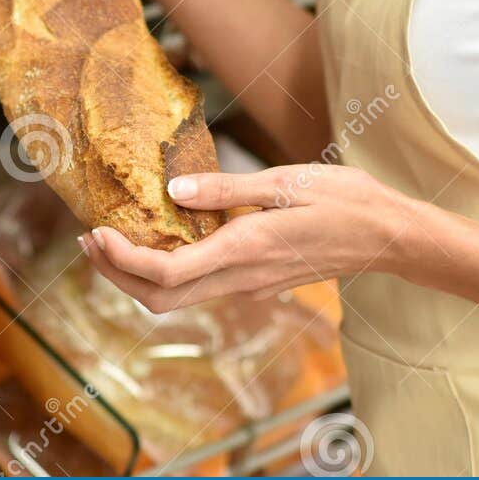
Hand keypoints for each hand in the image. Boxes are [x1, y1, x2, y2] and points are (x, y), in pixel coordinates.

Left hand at [78, 164, 415, 310]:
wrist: (388, 236)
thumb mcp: (287, 180)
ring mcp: (250, 285)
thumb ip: (228, 188)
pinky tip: (166, 238)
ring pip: (178, 298)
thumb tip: (175, 190)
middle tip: (90, 240)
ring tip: (116, 240)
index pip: (165, 273)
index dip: (122, 261)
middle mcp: (242, 278)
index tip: (96, 235)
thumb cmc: (345, 201)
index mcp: (245, 250)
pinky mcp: (258, 281)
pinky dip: (169, 271)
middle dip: (117, 276)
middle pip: (160, 299)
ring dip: (139, 276)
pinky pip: (201, 286)